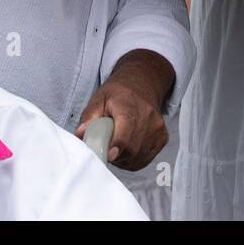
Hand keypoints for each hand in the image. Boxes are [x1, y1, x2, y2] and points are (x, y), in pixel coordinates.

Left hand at [76, 50, 171, 170]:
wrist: (142, 84)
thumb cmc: (118, 94)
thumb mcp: (98, 99)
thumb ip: (89, 117)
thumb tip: (80, 134)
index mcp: (128, 105)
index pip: (126, 129)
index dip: (117, 145)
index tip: (109, 155)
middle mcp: (147, 115)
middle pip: (132, 148)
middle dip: (116, 156)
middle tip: (106, 149)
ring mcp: (157, 126)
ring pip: (139, 157)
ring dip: (124, 159)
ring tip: (116, 148)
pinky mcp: (163, 136)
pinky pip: (146, 159)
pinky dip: (134, 160)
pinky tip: (127, 149)